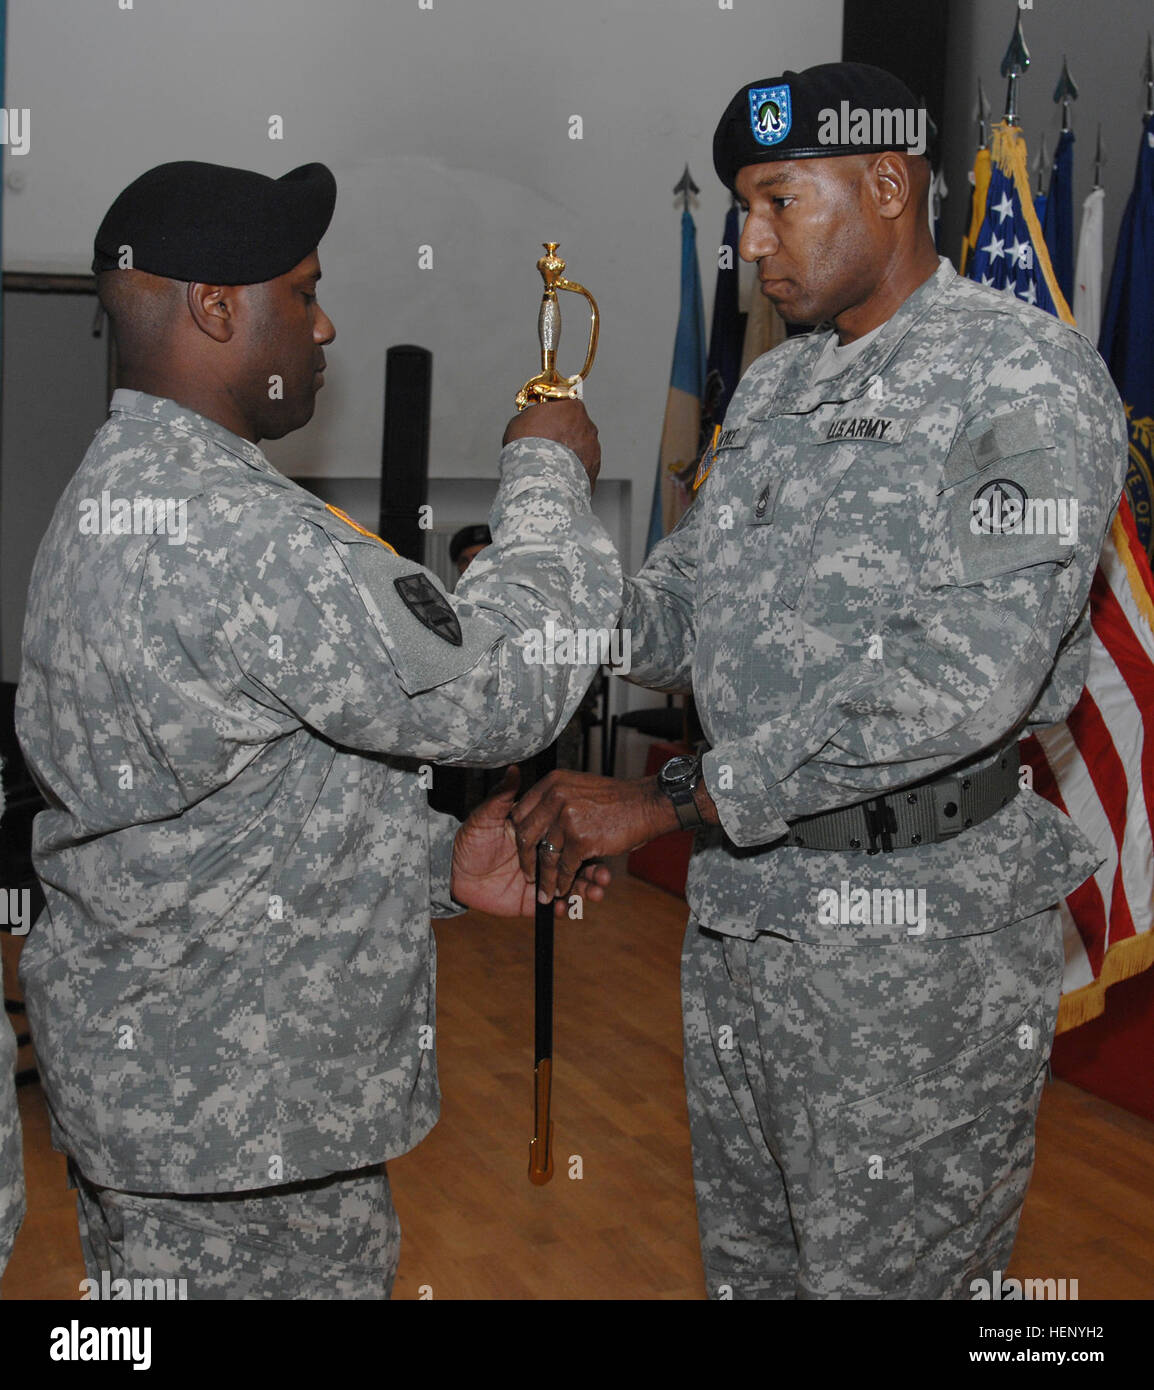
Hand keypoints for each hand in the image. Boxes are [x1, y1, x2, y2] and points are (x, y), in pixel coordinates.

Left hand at [451, 765, 611, 917]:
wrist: (454, 875)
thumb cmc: (470, 842)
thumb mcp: (486, 816)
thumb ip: (502, 796)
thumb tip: (514, 768)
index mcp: (539, 832)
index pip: (567, 835)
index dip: (584, 839)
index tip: (599, 841)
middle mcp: (544, 854)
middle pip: (576, 861)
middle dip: (593, 869)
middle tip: (604, 874)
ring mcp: (540, 878)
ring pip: (571, 884)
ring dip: (587, 889)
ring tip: (596, 891)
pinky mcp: (532, 900)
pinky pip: (555, 906)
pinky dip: (565, 907)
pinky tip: (570, 908)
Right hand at [502, 398, 600, 489]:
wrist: (540, 478)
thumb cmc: (529, 448)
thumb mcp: (519, 422)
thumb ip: (532, 418)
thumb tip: (531, 423)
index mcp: (572, 407)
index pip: (564, 405)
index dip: (552, 414)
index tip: (544, 420)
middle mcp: (588, 425)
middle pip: (575, 426)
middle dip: (563, 434)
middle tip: (545, 444)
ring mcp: (593, 448)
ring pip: (581, 447)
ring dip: (569, 453)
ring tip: (551, 463)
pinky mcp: (594, 469)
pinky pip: (583, 466)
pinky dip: (573, 469)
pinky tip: (559, 474)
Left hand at [508, 771, 678, 902]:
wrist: (647, 803)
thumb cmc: (616, 799)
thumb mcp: (575, 784)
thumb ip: (551, 795)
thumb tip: (522, 798)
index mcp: (552, 783)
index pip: (520, 812)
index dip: (518, 835)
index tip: (521, 850)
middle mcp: (555, 797)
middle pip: (526, 835)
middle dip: (526, 861)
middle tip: (528, 875)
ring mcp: (568, 818)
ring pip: (546, 856)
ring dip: (545, 879)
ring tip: (546, 891)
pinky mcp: (581, 840)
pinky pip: (565, 868)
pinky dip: (563, 883)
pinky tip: (563, 890)